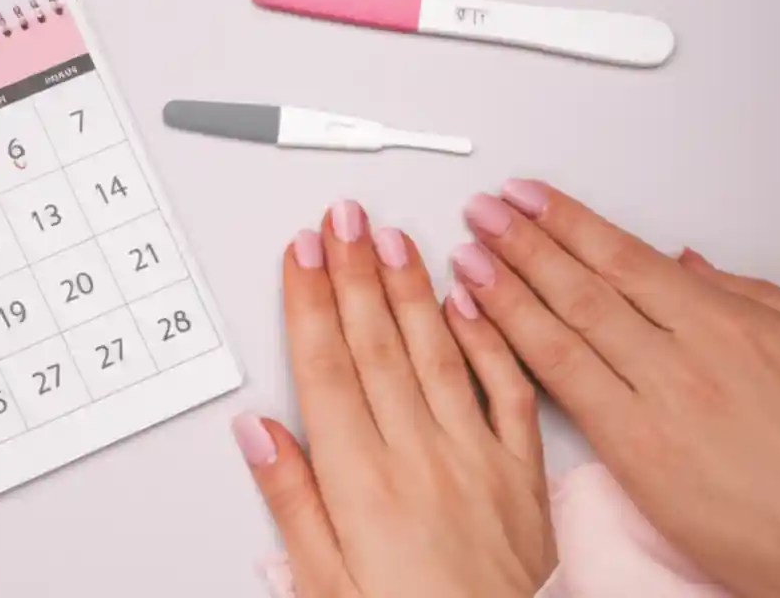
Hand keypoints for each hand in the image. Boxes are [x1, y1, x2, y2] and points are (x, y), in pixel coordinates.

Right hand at [234, 201, 555, 597]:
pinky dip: (487, 338)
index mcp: (363, 483)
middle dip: (355, 272)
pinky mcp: (522, 470)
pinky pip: (507, 388)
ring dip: (411, 288)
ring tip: (393, 237)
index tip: (302, 253)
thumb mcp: (325, 588)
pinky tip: (468, 299)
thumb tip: (257, 433)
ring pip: (438, 352)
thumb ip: (292, 504)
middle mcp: (420, 457)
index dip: (311, 302)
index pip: (327, 368)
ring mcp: (476, 457)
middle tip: (342, 218)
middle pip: (377, 344)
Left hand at [454, 179, 779, 597]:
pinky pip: (561, 392)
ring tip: (468, 256)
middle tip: (483, 212)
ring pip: (562, 333)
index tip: (529, 197)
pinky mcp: (636, 460)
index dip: (568, 222)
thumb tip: (684, 263)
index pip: (625, 258)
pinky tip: (483, 327)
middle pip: (583, 287)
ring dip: (505, 289)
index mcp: (727, 325)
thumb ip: (747, 297)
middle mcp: (684, 359)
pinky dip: (514, 352)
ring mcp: (655, 409)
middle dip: (524, 243)